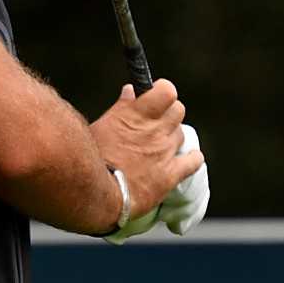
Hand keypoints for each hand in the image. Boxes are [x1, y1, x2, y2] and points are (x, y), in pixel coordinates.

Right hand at [88, 79, 202, 233]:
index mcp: (136, 114)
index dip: (162, 91)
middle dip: (167, 113)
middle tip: (155, 121)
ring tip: (158, 146)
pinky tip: (186, 159)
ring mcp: (163, 151)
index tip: (154, 95)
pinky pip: (193, 162)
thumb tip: (131, 92)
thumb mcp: (100, 126)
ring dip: (171, 137)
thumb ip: (120, 108)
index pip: (166, 90)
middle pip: (178, 110)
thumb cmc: (90, 157)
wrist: (94, 192)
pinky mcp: (170, 175)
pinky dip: (191, 159)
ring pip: (180, 134)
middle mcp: (154, 130)